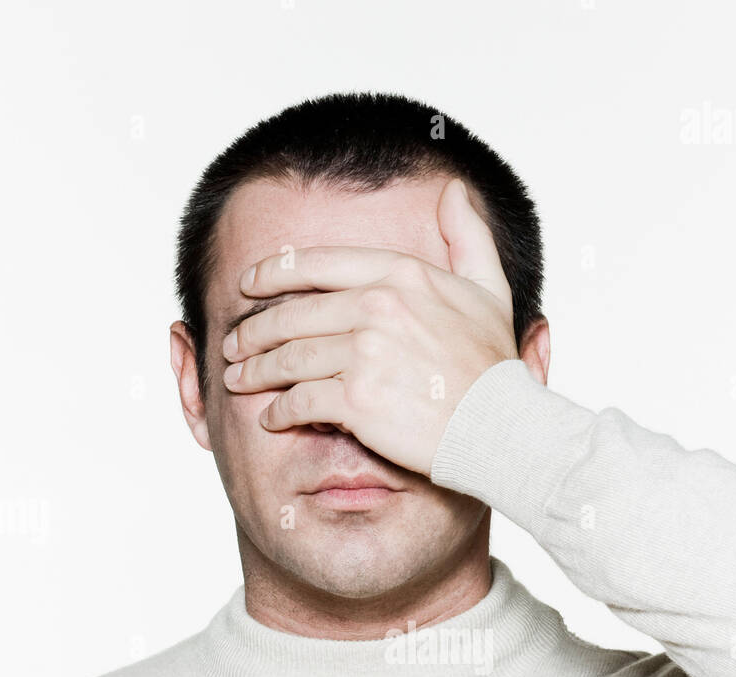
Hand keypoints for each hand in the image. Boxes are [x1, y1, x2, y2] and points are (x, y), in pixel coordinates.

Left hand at [219, 179, 518, 475]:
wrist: (501, 428)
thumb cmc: (494, 368)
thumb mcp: (490, 289)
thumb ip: (468, 236)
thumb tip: (454, 190)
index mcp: (401, 275)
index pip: (318, 264)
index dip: (274, 273)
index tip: (249, 284)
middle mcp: (378, 306)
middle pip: (293, 313)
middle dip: (254, 330)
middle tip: (234, 343)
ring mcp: (365, 353)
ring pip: (289, 357)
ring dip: (256, 370)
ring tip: (239, 379)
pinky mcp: (356, 401)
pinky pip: (300, 401)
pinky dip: (280, 410)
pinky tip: (272, 417)